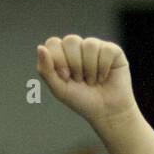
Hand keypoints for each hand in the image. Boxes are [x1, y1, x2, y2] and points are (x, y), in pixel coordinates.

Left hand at [36, 36, 153, 153]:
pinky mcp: (112, 50)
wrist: (106, 113)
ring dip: (90, 69)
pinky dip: (103, 68)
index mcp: (63, 53)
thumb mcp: (59, 89)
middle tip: (80, 80)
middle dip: (75, 65)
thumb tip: (40, 47)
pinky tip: (104, 77)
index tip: (66, 77)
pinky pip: (106, 50)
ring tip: (93, 81)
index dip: (59, 60)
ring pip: (89, 45)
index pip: (54, 43)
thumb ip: (46, 70)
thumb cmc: (82, 101)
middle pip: (71, 40)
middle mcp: (78, 47)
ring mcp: (96, 47)